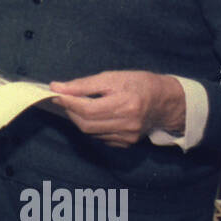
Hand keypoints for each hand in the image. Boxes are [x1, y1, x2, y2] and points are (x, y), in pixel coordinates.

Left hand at [48, 70, 184, 147]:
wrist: (165, 102)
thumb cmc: (139, 84)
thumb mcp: (113, 77)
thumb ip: (84, 84)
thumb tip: (58, 87)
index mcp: (126, 105)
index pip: (88, 109)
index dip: (68, 102)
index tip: (56, 93)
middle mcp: (127, 124)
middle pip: (86, 124)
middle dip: (71, 111)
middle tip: (65, 99)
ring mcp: (127, 137)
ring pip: (90, 133)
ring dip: (79, 119)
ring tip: (79, 105)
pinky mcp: (126, 143)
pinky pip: (99, 137)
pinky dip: (91, 127)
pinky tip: (95, 116)